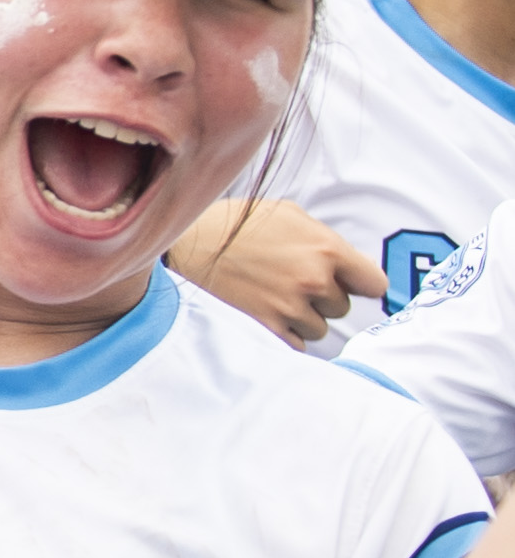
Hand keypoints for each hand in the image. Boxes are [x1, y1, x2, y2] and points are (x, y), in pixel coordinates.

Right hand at [170, 198, 382, 346]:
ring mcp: (290, 307)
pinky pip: (295, 344)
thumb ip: (325, 239)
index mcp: (326, 249)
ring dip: (301, 317)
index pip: (374, 284)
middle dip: (321, 298)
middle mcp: (314, 280)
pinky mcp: (266, 328)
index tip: (347, 284)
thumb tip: (351, 265)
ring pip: (318, 328)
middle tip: (289, 282)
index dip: (360, 284)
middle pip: (341, 307)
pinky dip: (283, 334)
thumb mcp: (286, 213)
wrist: (183, 245)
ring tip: (270, 296)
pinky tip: (263, 313)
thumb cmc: (234, 224)